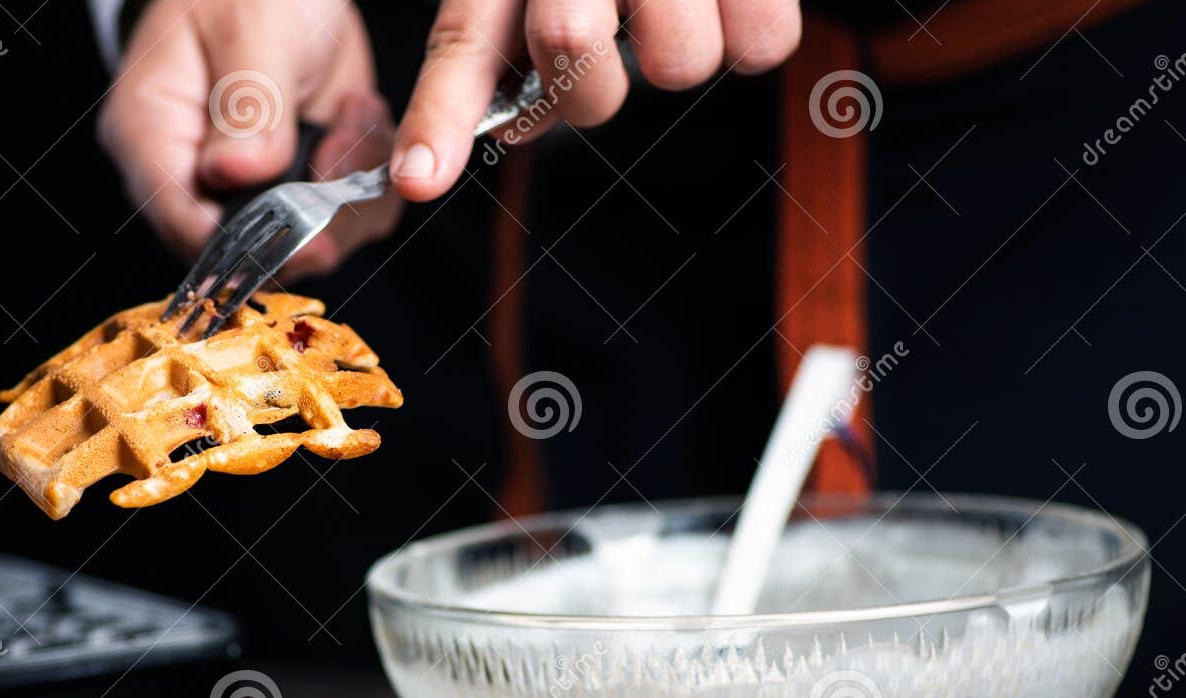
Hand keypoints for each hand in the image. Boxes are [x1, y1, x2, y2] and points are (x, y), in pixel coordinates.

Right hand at [97, 0, 402, 279]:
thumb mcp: (250, 27)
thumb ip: (248, 105)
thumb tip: (235, 172)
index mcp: (151, 135)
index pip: (184, 225)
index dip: (248, 246)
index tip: (311, 237)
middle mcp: (193, 174)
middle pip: (249, 251)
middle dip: (315, 218)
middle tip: (346, 148)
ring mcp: (246, 187)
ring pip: (303, 244)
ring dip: (349, 195)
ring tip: (352, 115)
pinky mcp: (292, 187)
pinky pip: (339, 221)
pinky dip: (367, 183)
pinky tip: (358, 120)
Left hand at [391, 0, 801, 200]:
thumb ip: (510, 50)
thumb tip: (509, 129)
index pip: (466, 39)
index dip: (442, 114)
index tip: (422, 177)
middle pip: (575, 55)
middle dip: (592, 81)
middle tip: (614, 32)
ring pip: (679, 65)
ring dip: (680, 49)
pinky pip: (763, 45)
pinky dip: (753, 33)